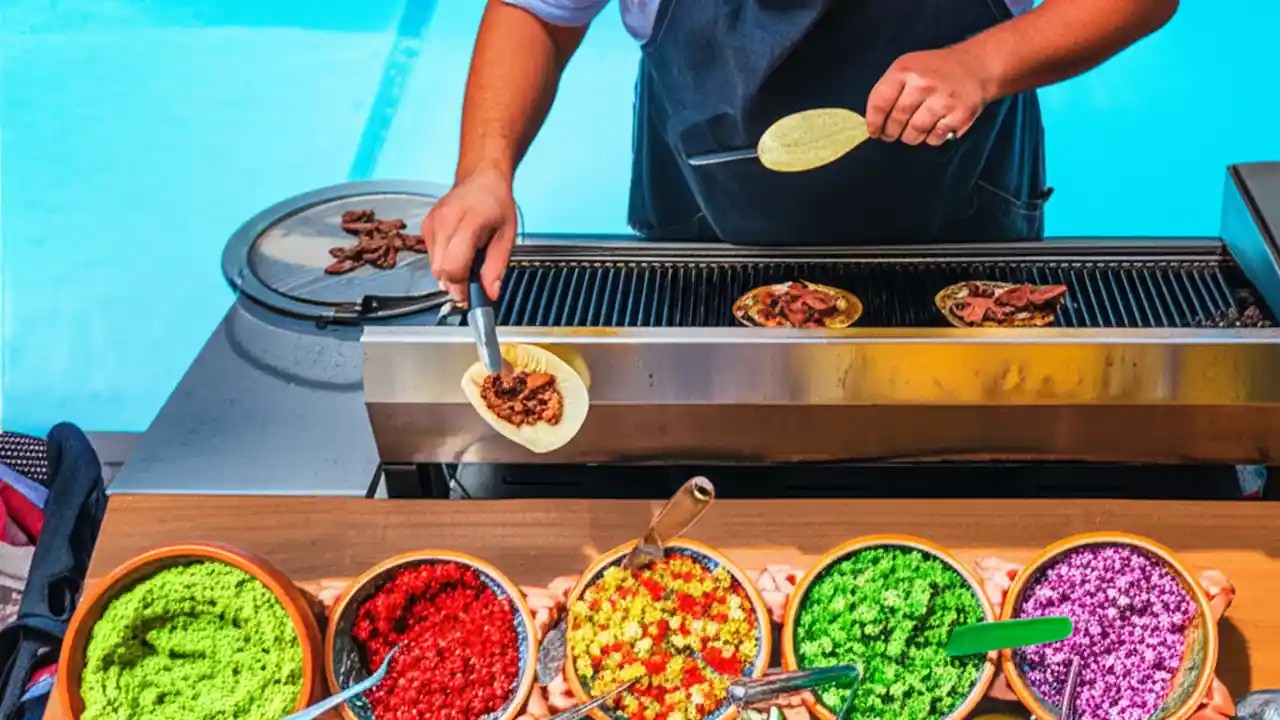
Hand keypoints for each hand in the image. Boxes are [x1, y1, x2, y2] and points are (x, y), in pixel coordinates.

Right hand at [422, 165, 517, 302]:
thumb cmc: (496, 204)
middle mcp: (445, 222)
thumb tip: (490, 294)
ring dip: (450, 271)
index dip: (461, 287)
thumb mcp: (507, 236)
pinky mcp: (426, 226)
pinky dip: (444, 260)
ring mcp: (432, 223)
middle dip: (455, 283)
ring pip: (434, 266)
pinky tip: (458, 249)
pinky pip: (431, 256)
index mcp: (468, 223)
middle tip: (472, 280)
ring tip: (468, 257)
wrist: (481, 178)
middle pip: (440, 271)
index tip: (470, 296)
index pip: (453, 267)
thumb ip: (497, 267)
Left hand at [866, 45, 994, 146]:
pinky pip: (934, 138)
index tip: (874, 132)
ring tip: (912, 131)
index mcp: (905, 70)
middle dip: (891, 133)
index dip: (874, 123)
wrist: (977, 66)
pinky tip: (933, 127)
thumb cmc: (935, 70)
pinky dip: (930, 138)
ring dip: (910, 137)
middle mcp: (923, 84)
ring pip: (914, 133)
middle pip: (896, 121)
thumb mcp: (908, 67)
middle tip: (892, 135)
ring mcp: (942, 100)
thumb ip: (889, 90)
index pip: (879, 103)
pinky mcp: (959, 115)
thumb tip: (873, 122)